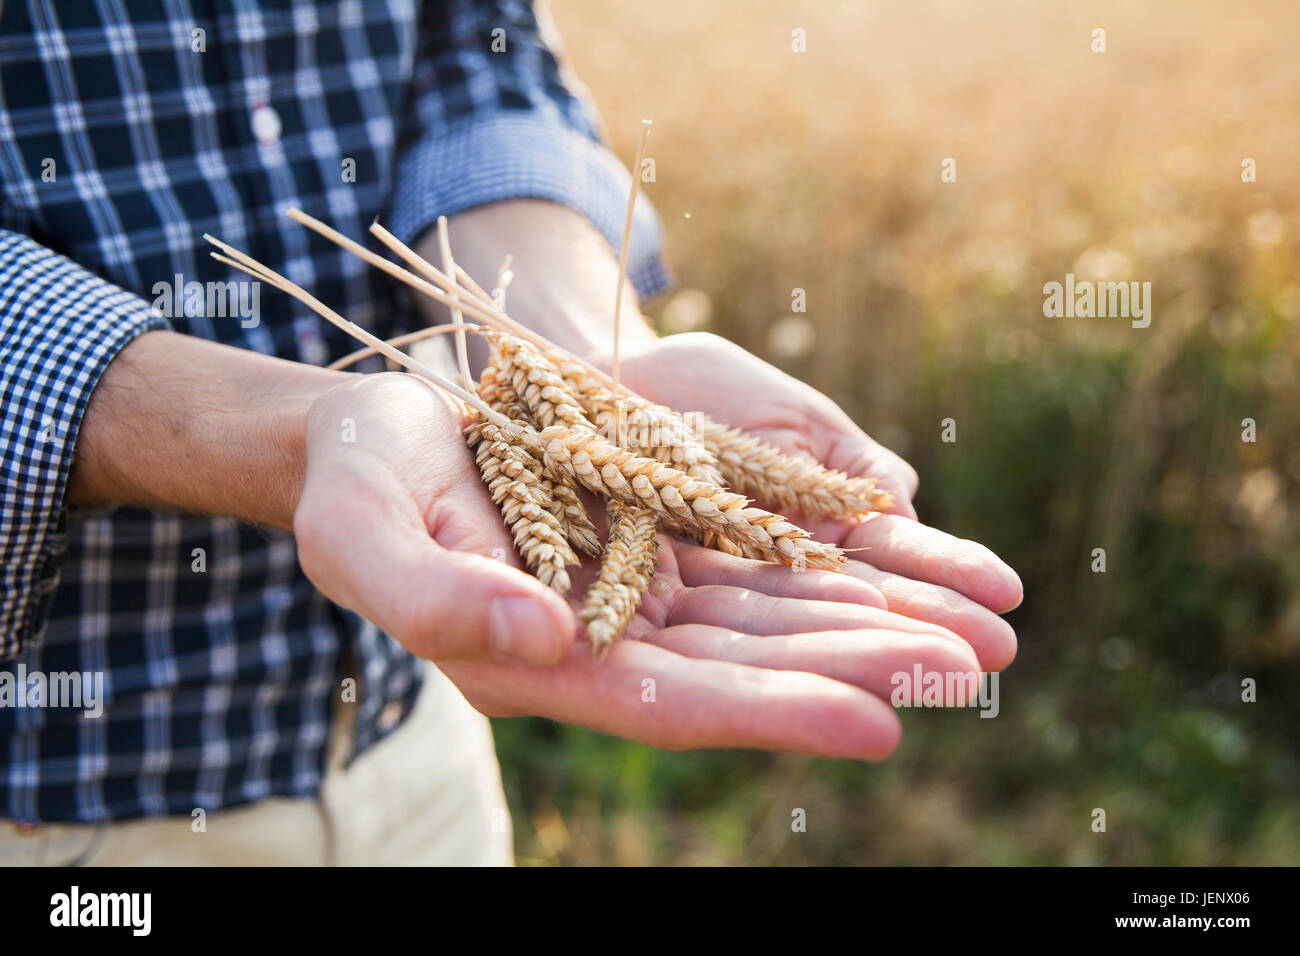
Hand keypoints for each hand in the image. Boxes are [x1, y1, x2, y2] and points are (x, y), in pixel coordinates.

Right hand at [294, 372, 981, 758]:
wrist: (377, 432)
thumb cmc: (356, 487)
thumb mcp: (364, 536)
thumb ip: (436, 600)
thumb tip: (549, 641)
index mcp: (540, 665)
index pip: (672, 703)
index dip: (774, 713)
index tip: (878, 721)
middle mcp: (607, 639)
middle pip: (750, 665)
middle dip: (859, 668)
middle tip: (970, 669)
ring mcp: (640, 588)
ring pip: (771, 614)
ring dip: (869, 621)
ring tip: (972, 631)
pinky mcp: (660, 534)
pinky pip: (759, 553)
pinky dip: (830, 561)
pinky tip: (905, 565)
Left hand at [619, 332, 1022, 670]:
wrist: (601, 371)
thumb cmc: (704, 386)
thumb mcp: (794, 421)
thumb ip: (851, 473)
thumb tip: (903, 517)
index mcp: (814, 525)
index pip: (889, 559)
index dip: (944, 576)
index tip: (1008, 593)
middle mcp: (770, 574)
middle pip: (850, 609)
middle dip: (921, 630)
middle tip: (996, 657)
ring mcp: (715, 595)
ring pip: (792, 631)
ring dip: (864, 652)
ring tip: (942, 673)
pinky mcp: (650, 608)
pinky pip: (712, 631)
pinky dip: (770, 656)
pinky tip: (831, 674)